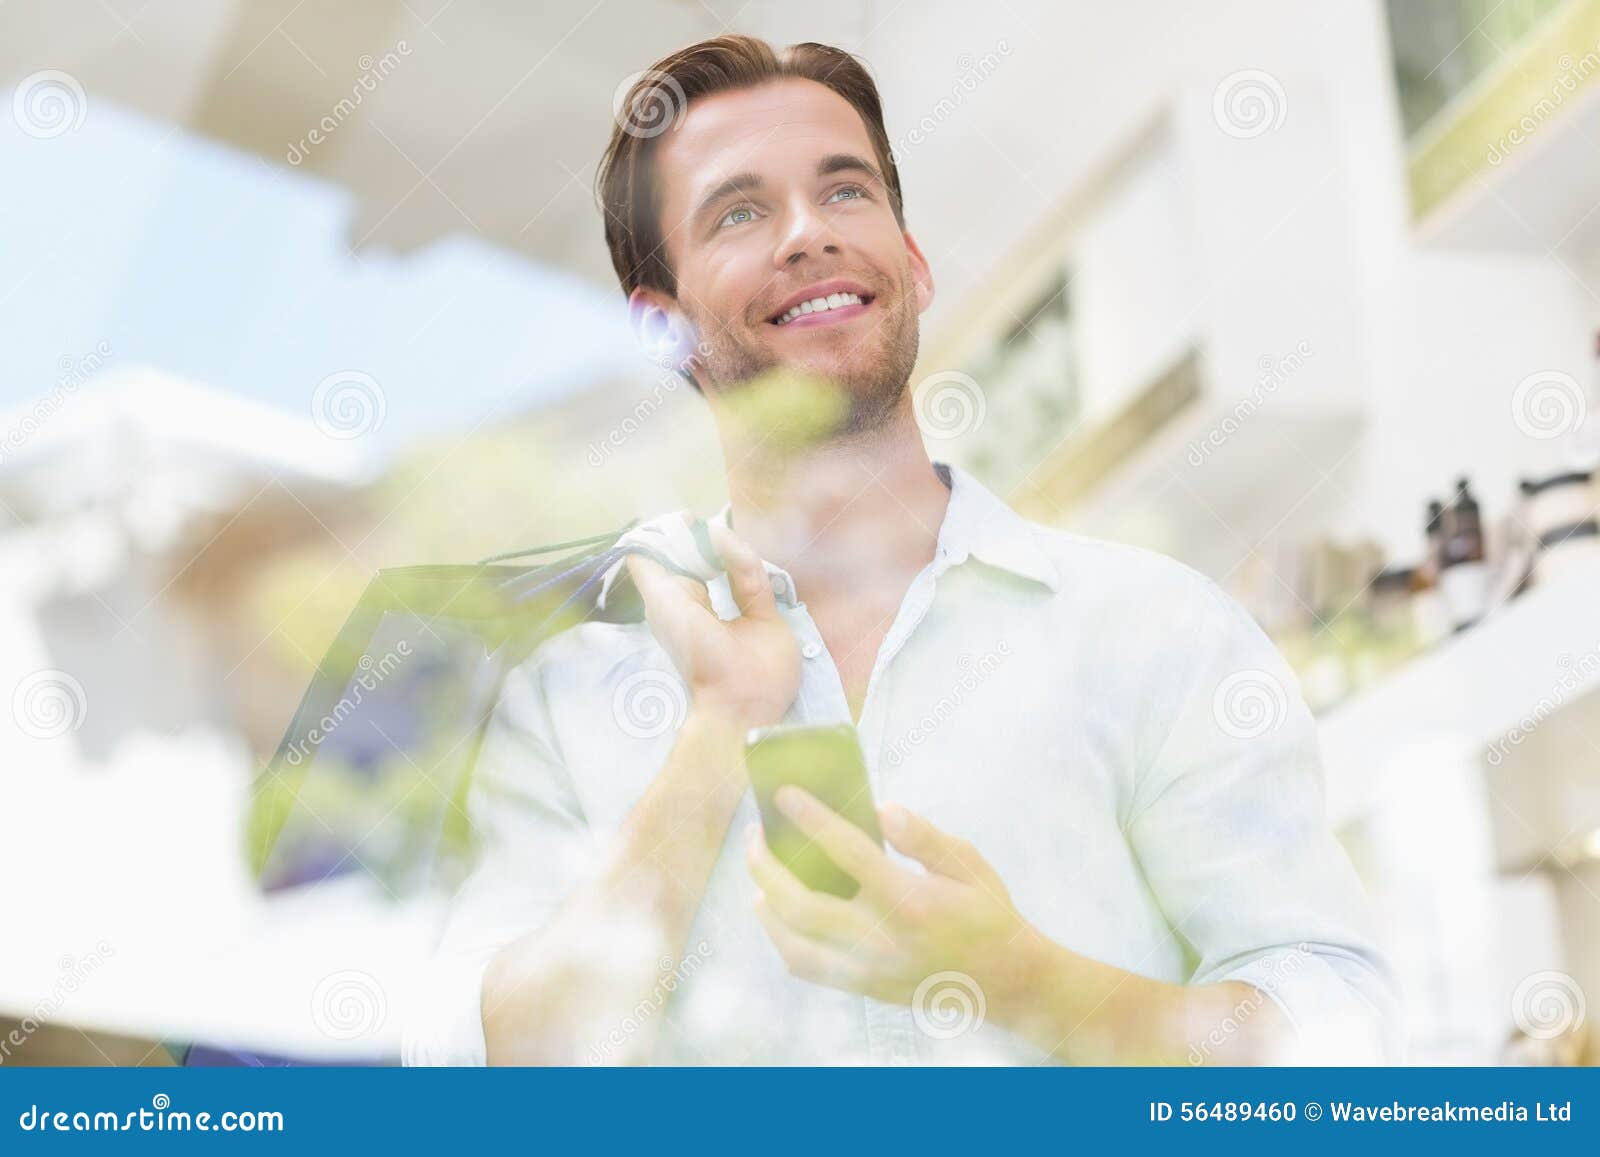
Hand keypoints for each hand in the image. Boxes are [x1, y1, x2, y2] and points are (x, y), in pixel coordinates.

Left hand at [625, 520, 799, 728]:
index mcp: (675, 602)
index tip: (685, 518)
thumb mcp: (663, 604)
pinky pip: (755, 575)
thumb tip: (640, 536)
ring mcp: (736, 605)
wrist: (740, 696)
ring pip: (732, 560)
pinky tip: (740, 557)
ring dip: (727, 548)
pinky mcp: (766, 611)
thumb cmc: (695, 651)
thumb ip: (649, 568)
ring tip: (722, 542)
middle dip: (704, 538)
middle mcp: (703, 601)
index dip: (676, 534)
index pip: (672, 557)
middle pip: (703, 554)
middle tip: (705, 528)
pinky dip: (747, 563)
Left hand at [745, 790, 1043, 1022]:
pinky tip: (778, 915)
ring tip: (758, 876)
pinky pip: (806, 967)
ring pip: (793, 943)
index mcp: (910, 901)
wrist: (1007, 982)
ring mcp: (868, 969)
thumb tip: (880, 810)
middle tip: (756, 835)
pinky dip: (783, 939)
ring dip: (766, 905)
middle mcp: (882, 939)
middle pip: (801, 904)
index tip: (785, 795)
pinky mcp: (863, 987)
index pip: (848, 852)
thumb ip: (923, 837)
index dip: (811, 819)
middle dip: (766, 865)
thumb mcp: (967, 864)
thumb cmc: (987, 914)